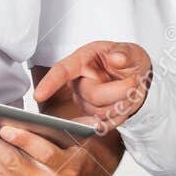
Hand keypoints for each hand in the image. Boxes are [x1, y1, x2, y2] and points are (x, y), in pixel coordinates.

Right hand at [33, 41, 152, 132]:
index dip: (50, 83)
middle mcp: (79, 82)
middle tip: (135, 81)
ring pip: (99, 112)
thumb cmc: (128, 61)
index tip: (39, 96)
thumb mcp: (131, 51)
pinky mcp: (91, 117)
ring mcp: (84, 101)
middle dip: (118, 90)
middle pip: (92, 95)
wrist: (136, 78)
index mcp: (83, 60)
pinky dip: (120, 116)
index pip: (62, 71)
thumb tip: (117, 58)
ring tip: (131, 91)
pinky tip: (125, 104)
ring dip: (122, 104)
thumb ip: (125, 53)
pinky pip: (104, 124)